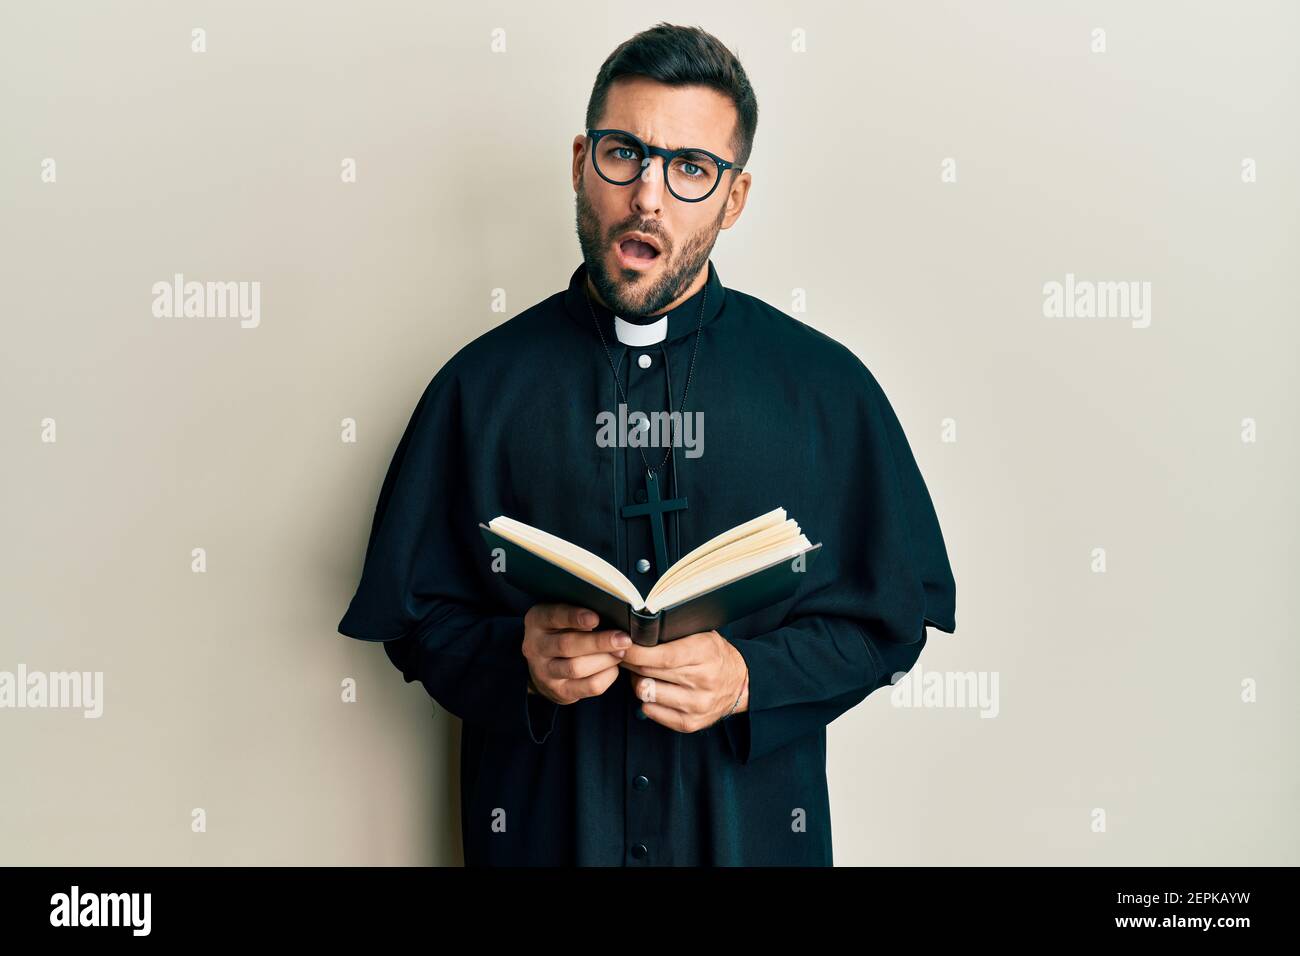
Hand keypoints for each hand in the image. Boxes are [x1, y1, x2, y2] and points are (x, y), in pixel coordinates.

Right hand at [523, 603, 631, 704]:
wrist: (545, 665)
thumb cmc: (563, 631)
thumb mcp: (563, 617)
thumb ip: (580, 613)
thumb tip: (614, 613)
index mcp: (537, 621)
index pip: (553, 617)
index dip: (574, 617)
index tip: (596, 618)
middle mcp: (536, 647)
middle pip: (567, 645)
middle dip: (599, 642)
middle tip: (624, 639)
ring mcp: (545, 672)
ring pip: (576, 668)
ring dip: (605, 660)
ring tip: (621, 652)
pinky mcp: (560, 691)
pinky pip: (588, 686)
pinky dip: (606, 675)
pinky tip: (614, 666)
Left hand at [618, 629, 748, 732]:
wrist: (741, 684)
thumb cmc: (715, 656)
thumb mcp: (702, 636)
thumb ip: (675, 635)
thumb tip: (638, 633)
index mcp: (705, 654)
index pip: (662, 656)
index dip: (636, 652)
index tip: (622, 646)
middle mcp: (702, 682)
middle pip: (649, 673)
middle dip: (631, 663)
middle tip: (626, 656)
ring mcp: (697, 705)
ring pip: (647, 693)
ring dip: (638, 681)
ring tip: (644, 673)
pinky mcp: (690, 723)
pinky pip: (651, 712)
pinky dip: (647, 700)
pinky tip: (655, 690)